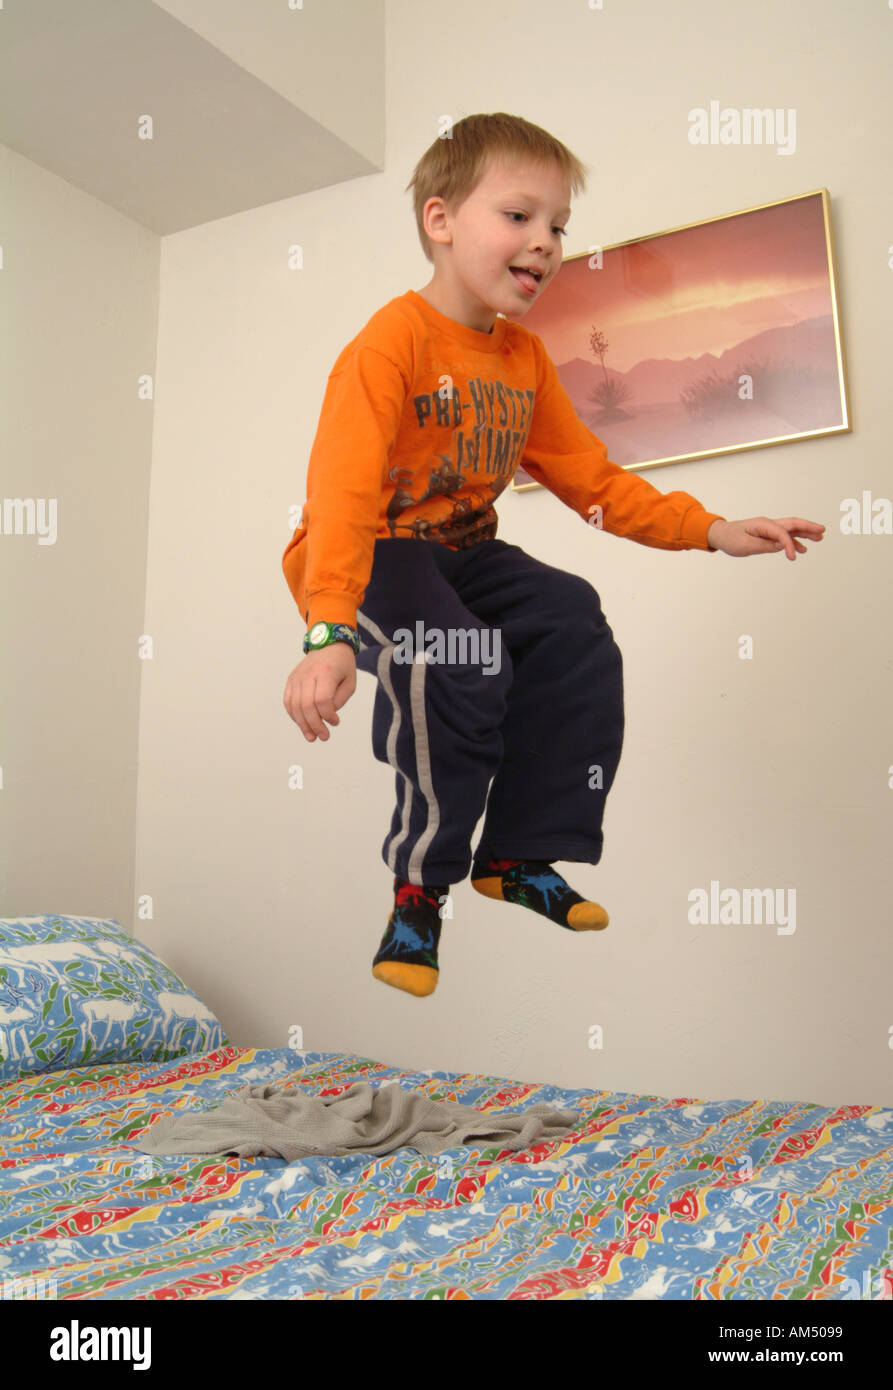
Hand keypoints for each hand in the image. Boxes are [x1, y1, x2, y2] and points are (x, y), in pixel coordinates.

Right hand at [283, 643, 356, 741]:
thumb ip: (339, 700)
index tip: (335, 722)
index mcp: (326, 672)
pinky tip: (302, 724)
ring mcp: (297, 677)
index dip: (328, 715)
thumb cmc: (342, 665)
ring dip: (302, 724)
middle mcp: (308, 674)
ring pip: (294, 705)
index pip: (322, 700)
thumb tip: (325, 716)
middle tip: (323, 737)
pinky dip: (294, 715)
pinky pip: (288, 701)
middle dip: (314, 725)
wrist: (328, 645)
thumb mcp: (350, 682)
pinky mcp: (291, 680)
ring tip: (311, 736)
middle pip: (306, 705)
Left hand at [707, 516, 824, 559]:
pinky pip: (785, 536)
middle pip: (792, 524)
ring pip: (791, 529)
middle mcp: (768, 524)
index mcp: (762, 525)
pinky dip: (795, 541)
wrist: (721, 534)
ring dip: (805, 533)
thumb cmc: (731, 538)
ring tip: (819, 537)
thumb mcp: (744, 546)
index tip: (793, 557)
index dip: (789, 544)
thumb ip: (763, 546)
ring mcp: (769, 528)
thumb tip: (780, 546)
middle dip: (808, 527)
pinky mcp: (767, 534)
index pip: (781, 533)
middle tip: (822, 531)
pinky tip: (803, 549)